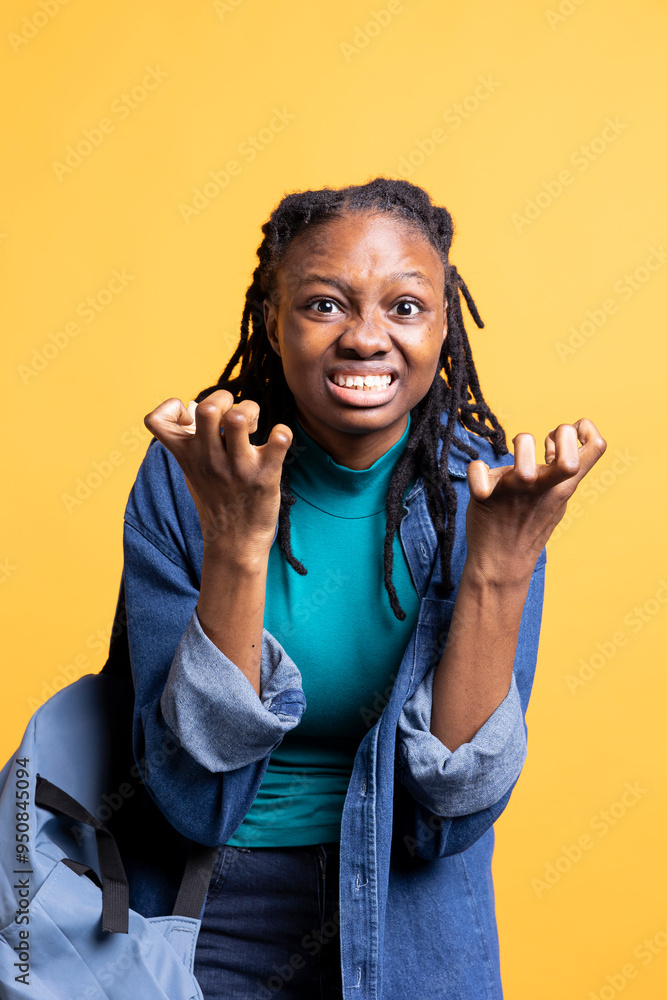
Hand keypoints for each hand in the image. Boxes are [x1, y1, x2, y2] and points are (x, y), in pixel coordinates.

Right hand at [144, 390, 292, 557]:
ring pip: (238, 418)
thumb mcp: (193, 472)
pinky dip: (282, 434)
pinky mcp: (265, 476)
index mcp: (188, 455)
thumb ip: (190, 442)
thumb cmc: (216, 501)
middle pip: (207, 408)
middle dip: (225, 399)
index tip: (189, 418)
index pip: (155, 420)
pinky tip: (278, 442)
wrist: (235, 544)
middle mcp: (209, 459)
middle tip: (234, 420)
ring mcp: (237, 467)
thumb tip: (191, 408)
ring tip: (254, 430)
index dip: (171, 407)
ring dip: (250, 412)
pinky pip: (279, 439)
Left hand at [463, 418, 606, 586]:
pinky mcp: (485, 497)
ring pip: (524, 448)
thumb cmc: (528, 523)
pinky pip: (478, 469)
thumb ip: (560, 472)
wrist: (501, 562)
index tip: (568, 435)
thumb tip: (557, 438)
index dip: (584, 429)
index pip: (597, 447)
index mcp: (563, 486)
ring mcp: (514, 490)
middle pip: (568, 459)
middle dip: (561, 435)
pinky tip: (482, 480)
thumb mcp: (556, 499)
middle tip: (545, 446)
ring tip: (514, 460)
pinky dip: (477, 470)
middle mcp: (542, 486)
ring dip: (521, 443)